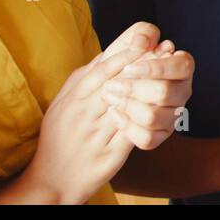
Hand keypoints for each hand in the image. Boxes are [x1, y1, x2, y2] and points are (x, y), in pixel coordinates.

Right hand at [21, 22, 157, 202]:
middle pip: (117, 82)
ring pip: (127, 105)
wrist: (51, 180)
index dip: (126, 52)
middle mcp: (82, 114)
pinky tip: (161, 106)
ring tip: (168, 73)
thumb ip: (82, 80)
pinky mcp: (108, 155)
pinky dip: (147, 117)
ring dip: (149, 87)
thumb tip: (104, 55)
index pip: (101, 69)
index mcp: (72, 99)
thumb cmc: (58, 137)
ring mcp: (94, 134)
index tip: (146, 39)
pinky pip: (131, 133)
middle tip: (164, 49)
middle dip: (143, 64)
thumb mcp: (63, 104)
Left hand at [99, 37, 194, 150]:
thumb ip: (141, 33)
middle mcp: (182, 92)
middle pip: (164, 93)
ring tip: (110, 98)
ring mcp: (172, 116)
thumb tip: (142, 43)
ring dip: (127, 106)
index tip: (129, 69)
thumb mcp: (131, 42)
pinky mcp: (160, 136)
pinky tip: (114, 114)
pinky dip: (127, 127)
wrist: (107, 91)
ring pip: (155, 117)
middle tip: (111, 86)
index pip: (182, 66)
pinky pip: (148, 139)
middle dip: (133, 89)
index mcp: (181, 67)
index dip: (155, 68)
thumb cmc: (124, 64)